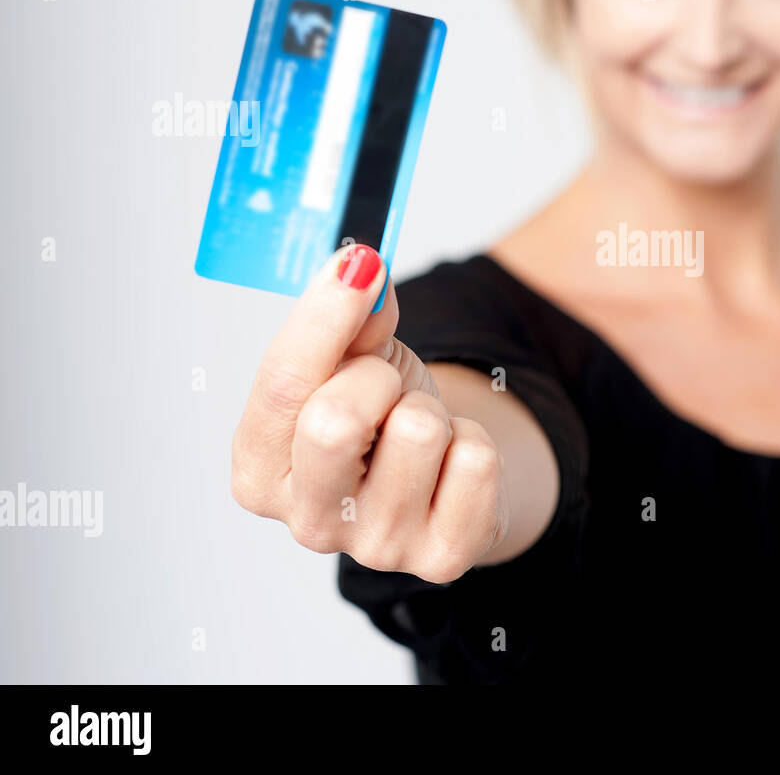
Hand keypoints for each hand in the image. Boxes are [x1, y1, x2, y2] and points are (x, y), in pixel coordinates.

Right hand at [230, 244, 507, 583]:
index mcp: (261, 471)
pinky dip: (473, 441)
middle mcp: (309, 522)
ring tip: (420, 426)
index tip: (358, 263)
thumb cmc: (382, 417)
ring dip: (430, 407)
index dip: (322, 316)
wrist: (445, 476)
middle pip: (334, 421)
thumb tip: (359, 268)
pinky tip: (453, 462)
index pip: (281, 385)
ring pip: (417, 432)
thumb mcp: (353, 361)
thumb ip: (348, 318)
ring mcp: (376, 548)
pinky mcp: (442, 558)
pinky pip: (475, 461)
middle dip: (377, 376)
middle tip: (387, 383)